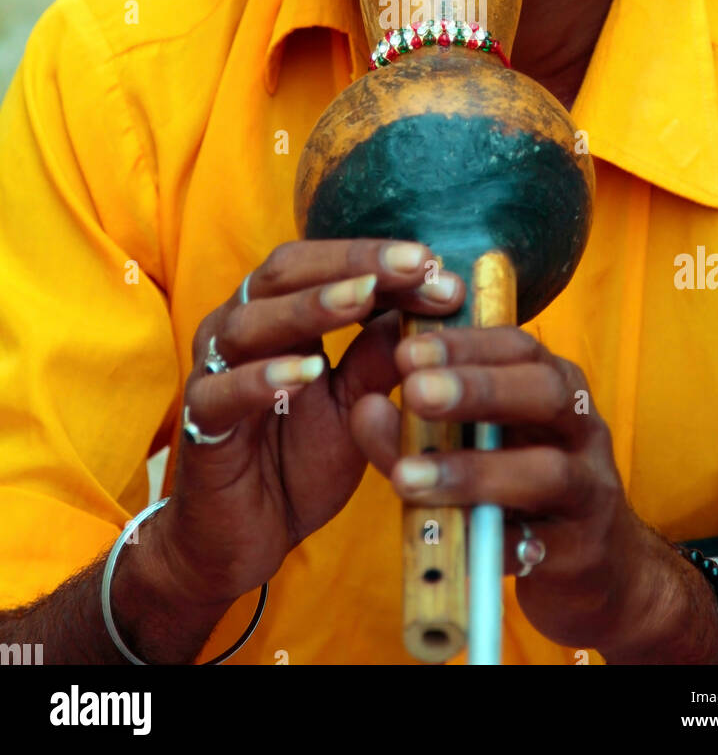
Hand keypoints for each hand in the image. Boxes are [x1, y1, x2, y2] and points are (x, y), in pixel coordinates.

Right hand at [155, 240, 464, 608]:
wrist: (242, 540)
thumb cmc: (296, 461)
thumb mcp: (356, 405)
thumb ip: (383, 356)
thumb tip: (430, 302)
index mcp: (276, 315)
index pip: (324, 264)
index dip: (379, 259)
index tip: (435, 265)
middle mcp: (239, 329)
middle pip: (287, 272)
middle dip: (354, 265)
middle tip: (413, 266)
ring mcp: (214, 372)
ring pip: (252, 322)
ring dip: (312, 307)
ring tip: (364, 298)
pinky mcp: (200, 423)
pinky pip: (223, 393)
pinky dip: (262, 379)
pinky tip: (305, 373)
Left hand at [350, 326, 696, 658]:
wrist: (598, 570)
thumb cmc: (518, 491)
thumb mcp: (473, 447)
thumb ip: (418, 429)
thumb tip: (365, 408)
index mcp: (553, 386)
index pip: (518, 345)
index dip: (465, 343)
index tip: (408, 348)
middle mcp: (582, 427)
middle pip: (546, 391)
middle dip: (478, 389)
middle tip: (414, 391)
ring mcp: (590, 490)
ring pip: (549, 470)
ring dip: (475, 472)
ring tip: (408, 478)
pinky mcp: (585, 552)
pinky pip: (541, 545)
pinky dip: (492, 543)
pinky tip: (449, 541)